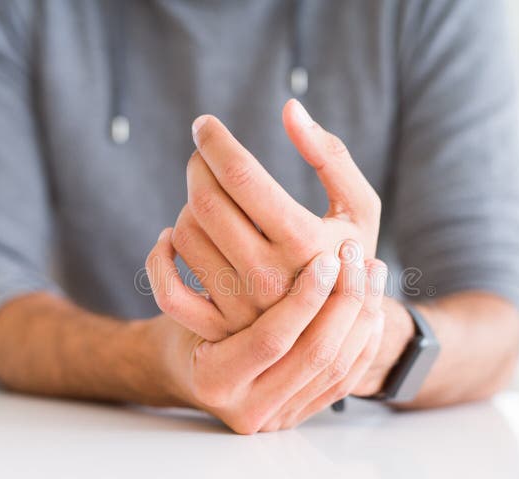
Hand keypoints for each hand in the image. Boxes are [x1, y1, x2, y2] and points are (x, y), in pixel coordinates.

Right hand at [148, 236, 386, 433]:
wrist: (187, 372)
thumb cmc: (185, 324)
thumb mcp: (185, 298)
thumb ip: (216, 270)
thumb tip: (253, 216)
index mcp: (215, 378)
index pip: (271, 340)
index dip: (304, 298)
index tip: (328, 258)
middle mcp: (247, 409)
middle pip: (315, 357)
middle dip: (345, 303)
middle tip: (358, 256)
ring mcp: (277, 417)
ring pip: (338, 371)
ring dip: (362, 316)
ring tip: (373, 271)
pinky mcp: (299, 416)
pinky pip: (345, 382)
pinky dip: (365, 343)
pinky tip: (375, 308)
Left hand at [157, 99, 381, 339]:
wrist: (340, 328)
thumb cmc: (348, 255)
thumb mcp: (359, 207)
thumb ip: (332, 156)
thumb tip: (290, 108)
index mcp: (306, 241)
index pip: (242, 174)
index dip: (215, 141)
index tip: (203, 125)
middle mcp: (272, 276)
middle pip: (206, 202)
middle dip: (198, 166)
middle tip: (203, 158)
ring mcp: (243, 308)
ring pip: (185, 235)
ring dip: (188, 205)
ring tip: (207, 201)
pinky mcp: (220, 329)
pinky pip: (168, 291)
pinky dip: (159, 257)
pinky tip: (170, 238)